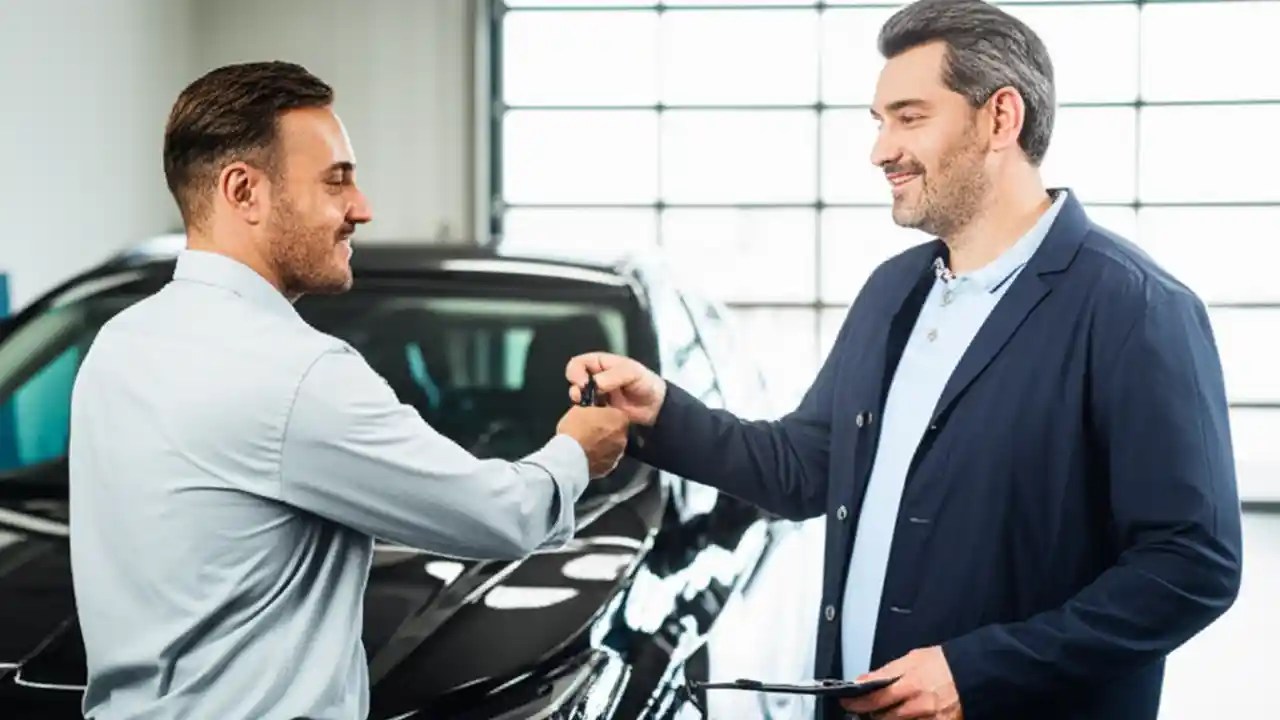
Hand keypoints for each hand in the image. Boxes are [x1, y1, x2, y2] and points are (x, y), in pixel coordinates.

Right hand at [556, 405, 629, 477]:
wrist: (569, 457)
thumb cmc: (575, 430)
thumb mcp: (578, 409)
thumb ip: (590, 410)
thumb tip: (590, 412)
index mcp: (619, 419)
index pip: (617, 413)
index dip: (606, 415)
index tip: (596, 417)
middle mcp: (623, 437)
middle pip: (617, 431)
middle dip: (607, 431)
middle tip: (591, 431)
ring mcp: (617, 454)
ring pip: (613, 447)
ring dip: (604, 445)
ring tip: (588, 446)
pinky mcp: (609, 468)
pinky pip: (606, 460)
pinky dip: (600, 458)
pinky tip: (587, 457)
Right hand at [564, 352, 666, 426]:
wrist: (656, 407)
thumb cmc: (645, 383)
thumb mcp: (632, 373)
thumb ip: (613, 376)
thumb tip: (594, 384)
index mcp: (600, 363)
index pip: (578, 363)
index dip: (576, 372)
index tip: (582, 383)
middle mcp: (595, 378)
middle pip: (574, 381)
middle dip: (576, 389)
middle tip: (582, 398)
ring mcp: (596, 396)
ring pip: (579, 398)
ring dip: (581, 403)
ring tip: (590, 407)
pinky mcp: (599, 412)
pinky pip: (587, 412)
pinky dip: (588, 414)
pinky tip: (595, 416)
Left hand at [840, 647, 961, 719]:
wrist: (976, 673)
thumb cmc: (946, 663)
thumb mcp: (913, 658)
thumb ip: (887, 671)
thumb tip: (864, 679)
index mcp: (910, 685)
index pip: (874, 699)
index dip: (856, 703)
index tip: (847, 702)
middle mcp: (919, 706)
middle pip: (882, 718)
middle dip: (869, 714)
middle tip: (862, 708)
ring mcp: (929, 719)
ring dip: (885, 719)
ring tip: (881, 711)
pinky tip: (903, 715)